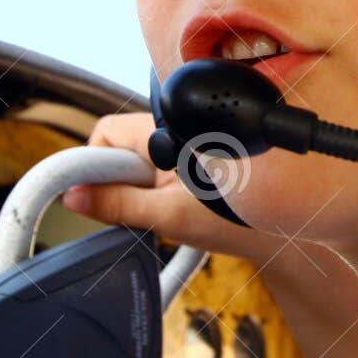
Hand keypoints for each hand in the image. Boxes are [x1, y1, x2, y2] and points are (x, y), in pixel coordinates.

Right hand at [60, 112, 290, 263]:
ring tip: (166, 209)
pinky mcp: (191, 157)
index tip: (97, 196)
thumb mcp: (167, 218)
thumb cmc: (233, 219)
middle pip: (118, 147)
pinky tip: (177, 206)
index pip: (104, 134)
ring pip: (137, 159)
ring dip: (140, 186)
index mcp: (160, 133)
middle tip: (142, 208)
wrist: (283, 227)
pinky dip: (158, 187)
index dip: (94, 166)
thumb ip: (118, 205)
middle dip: (120, 180)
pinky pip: (157, 166)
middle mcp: (169, 130)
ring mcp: (181, 143)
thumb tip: (73, 197)